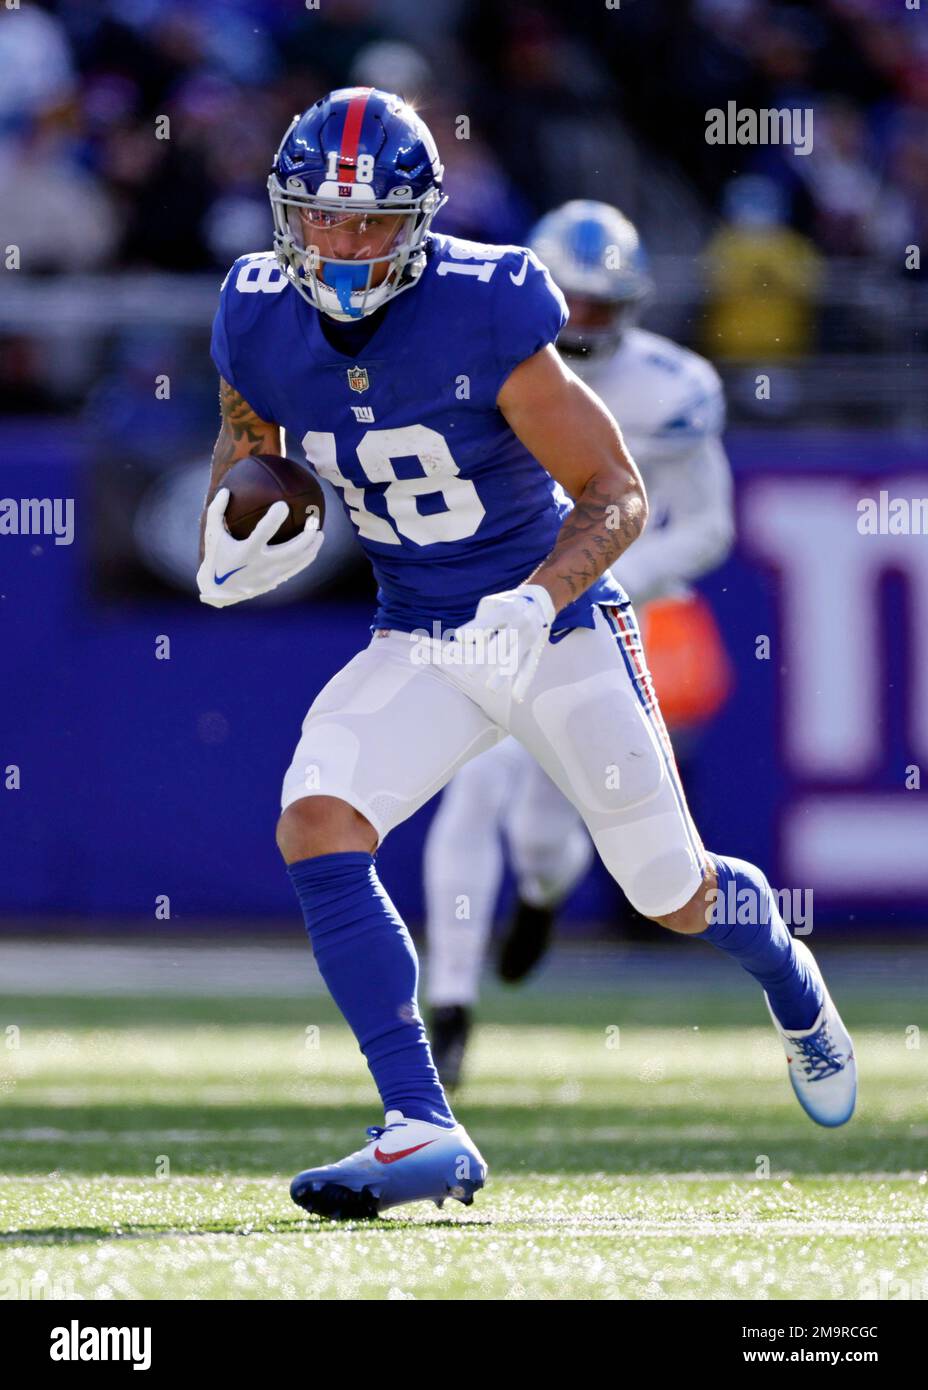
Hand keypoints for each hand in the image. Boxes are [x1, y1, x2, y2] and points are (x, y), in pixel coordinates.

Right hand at [196, 488, 323, 607]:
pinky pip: (296, 569)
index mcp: (246, 552)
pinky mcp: (275, 582)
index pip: (263, 534)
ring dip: (312, 548)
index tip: (283, 505)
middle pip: (291, 551)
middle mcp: (261, 566)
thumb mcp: (212, 534)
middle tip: (314, 521)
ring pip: (298, 562)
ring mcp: (270, 576)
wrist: (219, 591)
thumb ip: (217, 511)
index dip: (273, 519)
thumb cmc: (216, 557)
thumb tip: (225, 490)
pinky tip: (312, 549)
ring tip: (320, 534)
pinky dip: (306, 558)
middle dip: (306, 536)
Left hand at [455, 583, 554, 702]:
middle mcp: (520, 624)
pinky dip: (524, 682)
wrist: (540, 601)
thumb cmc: (506, 605)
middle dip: (485, 658)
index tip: (458, 638)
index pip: (488, 622)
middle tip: (469, 672)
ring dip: (503, 674)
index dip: (474, 629)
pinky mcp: (536, 649)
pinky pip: (530, 667)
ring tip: (490, 688)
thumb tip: (464, 645)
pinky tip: (516, 697)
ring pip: (517, 658)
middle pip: (502, 643)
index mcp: (506, 610)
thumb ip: (478, 624)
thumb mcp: (491, 605)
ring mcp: (530, 638)